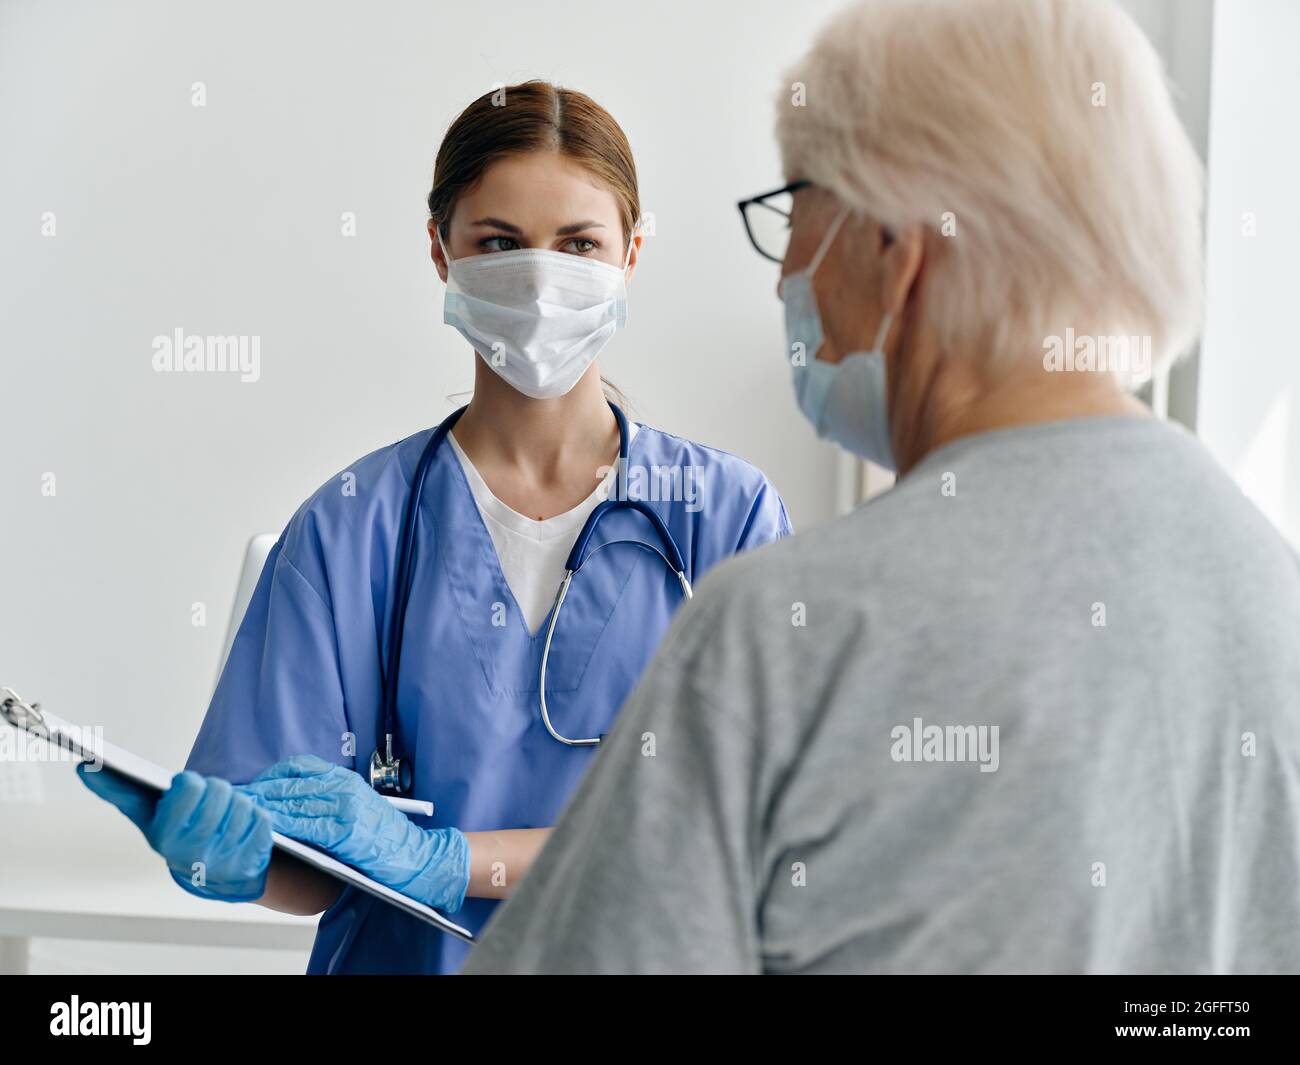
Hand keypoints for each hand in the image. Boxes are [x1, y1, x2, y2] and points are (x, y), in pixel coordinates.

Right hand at [78, 764, 271, 901]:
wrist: (211, 874)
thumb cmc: (175, 831)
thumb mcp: (147, 814)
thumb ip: (119, 790)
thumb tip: (84, 767)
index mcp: (164, 837)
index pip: (189, 787)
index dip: (190, 782)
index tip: (186, 783)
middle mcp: (192, 853)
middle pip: (219, 791)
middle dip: (217, 789)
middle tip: (211, 797)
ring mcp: (223, 860)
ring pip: (243, 804)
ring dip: (238, 803)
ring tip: (226, 814)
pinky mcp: (251, 861)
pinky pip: (263, 819)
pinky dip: (257, 817)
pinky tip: (244, 827)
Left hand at [240, 754, 469, 912]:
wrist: (418, 857)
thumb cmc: (387, 840)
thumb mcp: (359, 807)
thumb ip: (329, 800)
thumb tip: (288, 805)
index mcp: (346, 779)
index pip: (299, 766)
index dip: (269, 776)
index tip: (250, 788)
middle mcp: (345, 787)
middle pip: (289, 783)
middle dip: (257, 793)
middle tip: (232, 802)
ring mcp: (345, 807)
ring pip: (292, 803)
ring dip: (263, 809)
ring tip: (240, 816)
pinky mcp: (345, 831)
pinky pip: (304, 824)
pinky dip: (282, 826)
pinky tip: (265, 831)